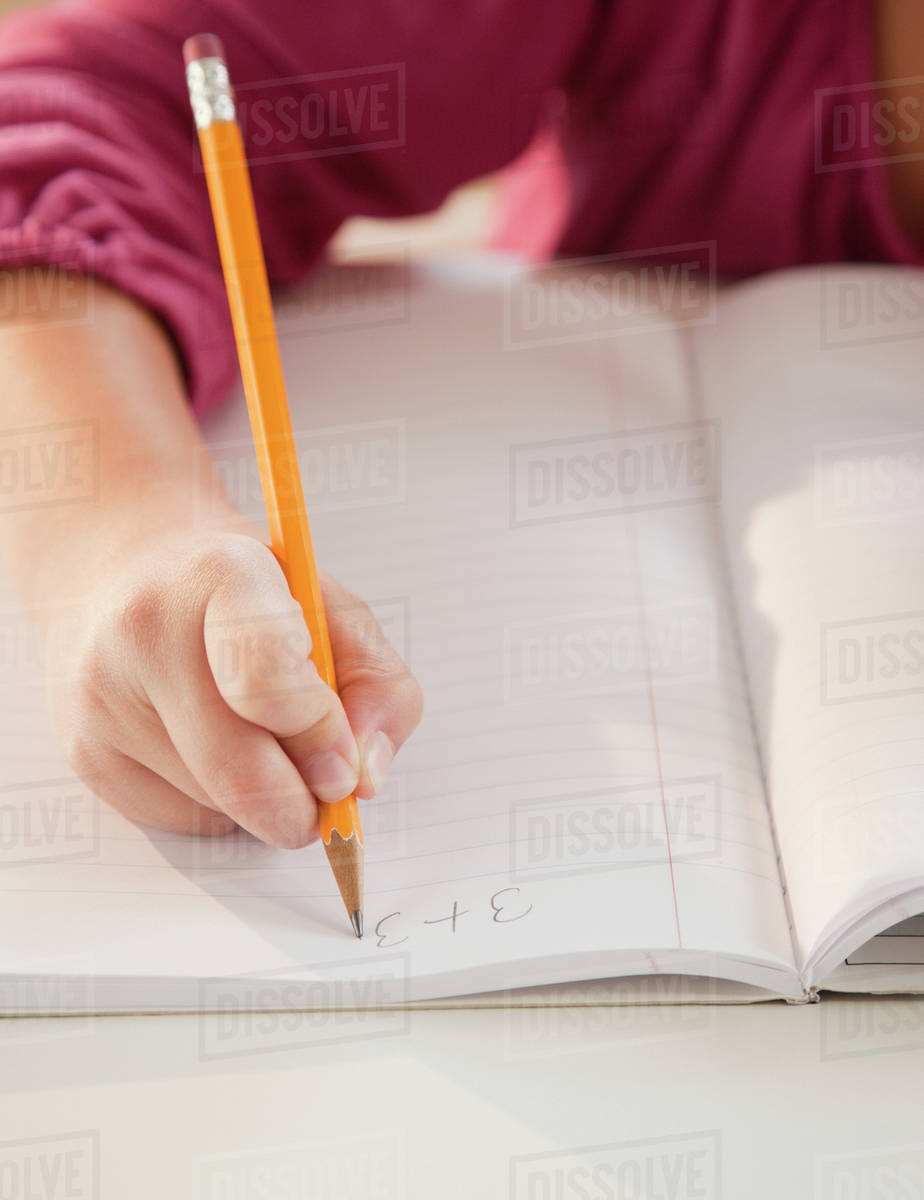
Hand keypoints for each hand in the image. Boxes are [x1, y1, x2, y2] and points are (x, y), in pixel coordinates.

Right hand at [43, 520, 422, 846]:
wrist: (120, 570)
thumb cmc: (245, 594)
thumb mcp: (332, 607)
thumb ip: (377, 685)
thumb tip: (364, 779)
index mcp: (219, 577)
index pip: (265, 675)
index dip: (319, 734)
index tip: (345, 762)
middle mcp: (144, 633)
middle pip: (240, 772)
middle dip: (305, 803)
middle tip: (328, 784)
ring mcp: (102, 699)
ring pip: (219, 808)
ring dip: (266, 797)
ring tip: (257, 730)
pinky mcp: (85, 755)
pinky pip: (184, 821)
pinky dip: (222, 805)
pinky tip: (211, 744)